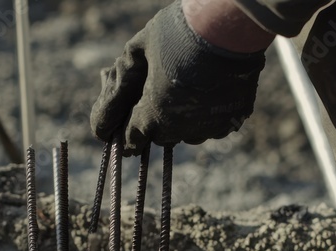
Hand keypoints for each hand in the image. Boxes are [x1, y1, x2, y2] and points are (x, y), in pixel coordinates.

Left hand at [91, 0, 266, 153]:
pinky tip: (206, 88)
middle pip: (160, 136)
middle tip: (157, 89)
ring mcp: (210, 127)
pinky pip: (212, 125)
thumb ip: (120, 85)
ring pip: (188, 133)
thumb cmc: (179, 32)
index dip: (124, 132)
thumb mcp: (139, 50)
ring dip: (181, 118)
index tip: (124, 123)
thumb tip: (103, 116)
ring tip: (184, 85)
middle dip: (154, 118)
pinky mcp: (232, 120)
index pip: (131, 140)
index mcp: (153, 115)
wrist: (232, 27)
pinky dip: (206, 113)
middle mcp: (181, 129)